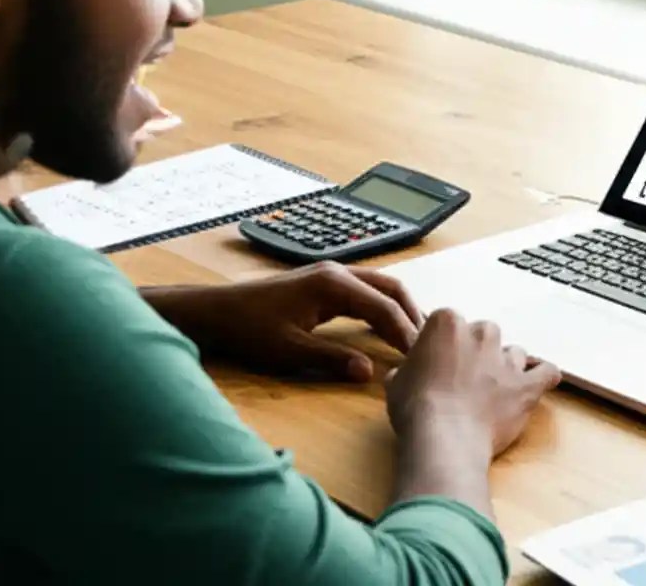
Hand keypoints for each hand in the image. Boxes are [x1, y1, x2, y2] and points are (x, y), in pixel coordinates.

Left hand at [146, 261, 422, 381]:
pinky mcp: (324, 281)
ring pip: (380, 286)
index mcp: (333, 285)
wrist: (217, 311)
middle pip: (391, 289)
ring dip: (400, 309)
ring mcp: (331, 273)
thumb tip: (370, 373)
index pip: (385, 308)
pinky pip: (365, 290)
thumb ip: (332, 360)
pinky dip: (383, 307)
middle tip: (428, 346)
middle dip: (413, 316)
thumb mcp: (290, 351)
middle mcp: (337, 272)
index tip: (422, 358)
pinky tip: (387, 327)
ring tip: (415, 338)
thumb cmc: (249, 329)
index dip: (406, 334)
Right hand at [385, 309, 561, 459]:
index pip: (449, 323)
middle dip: (477, 352)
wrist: (444, 439)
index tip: (439, 365)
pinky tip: (535, 384)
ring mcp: (507, 360)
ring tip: (494, 390)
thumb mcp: (396, 381)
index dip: (444, 346)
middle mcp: (482, 334)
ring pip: (514, 352)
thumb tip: (409, 373)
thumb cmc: (414, 409)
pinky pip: (547, 372)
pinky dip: (543, 376)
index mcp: (447, 324)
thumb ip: (410, 368)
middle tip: (465, 379)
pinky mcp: (527, 386)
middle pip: (485, 333)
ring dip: (505, 366)